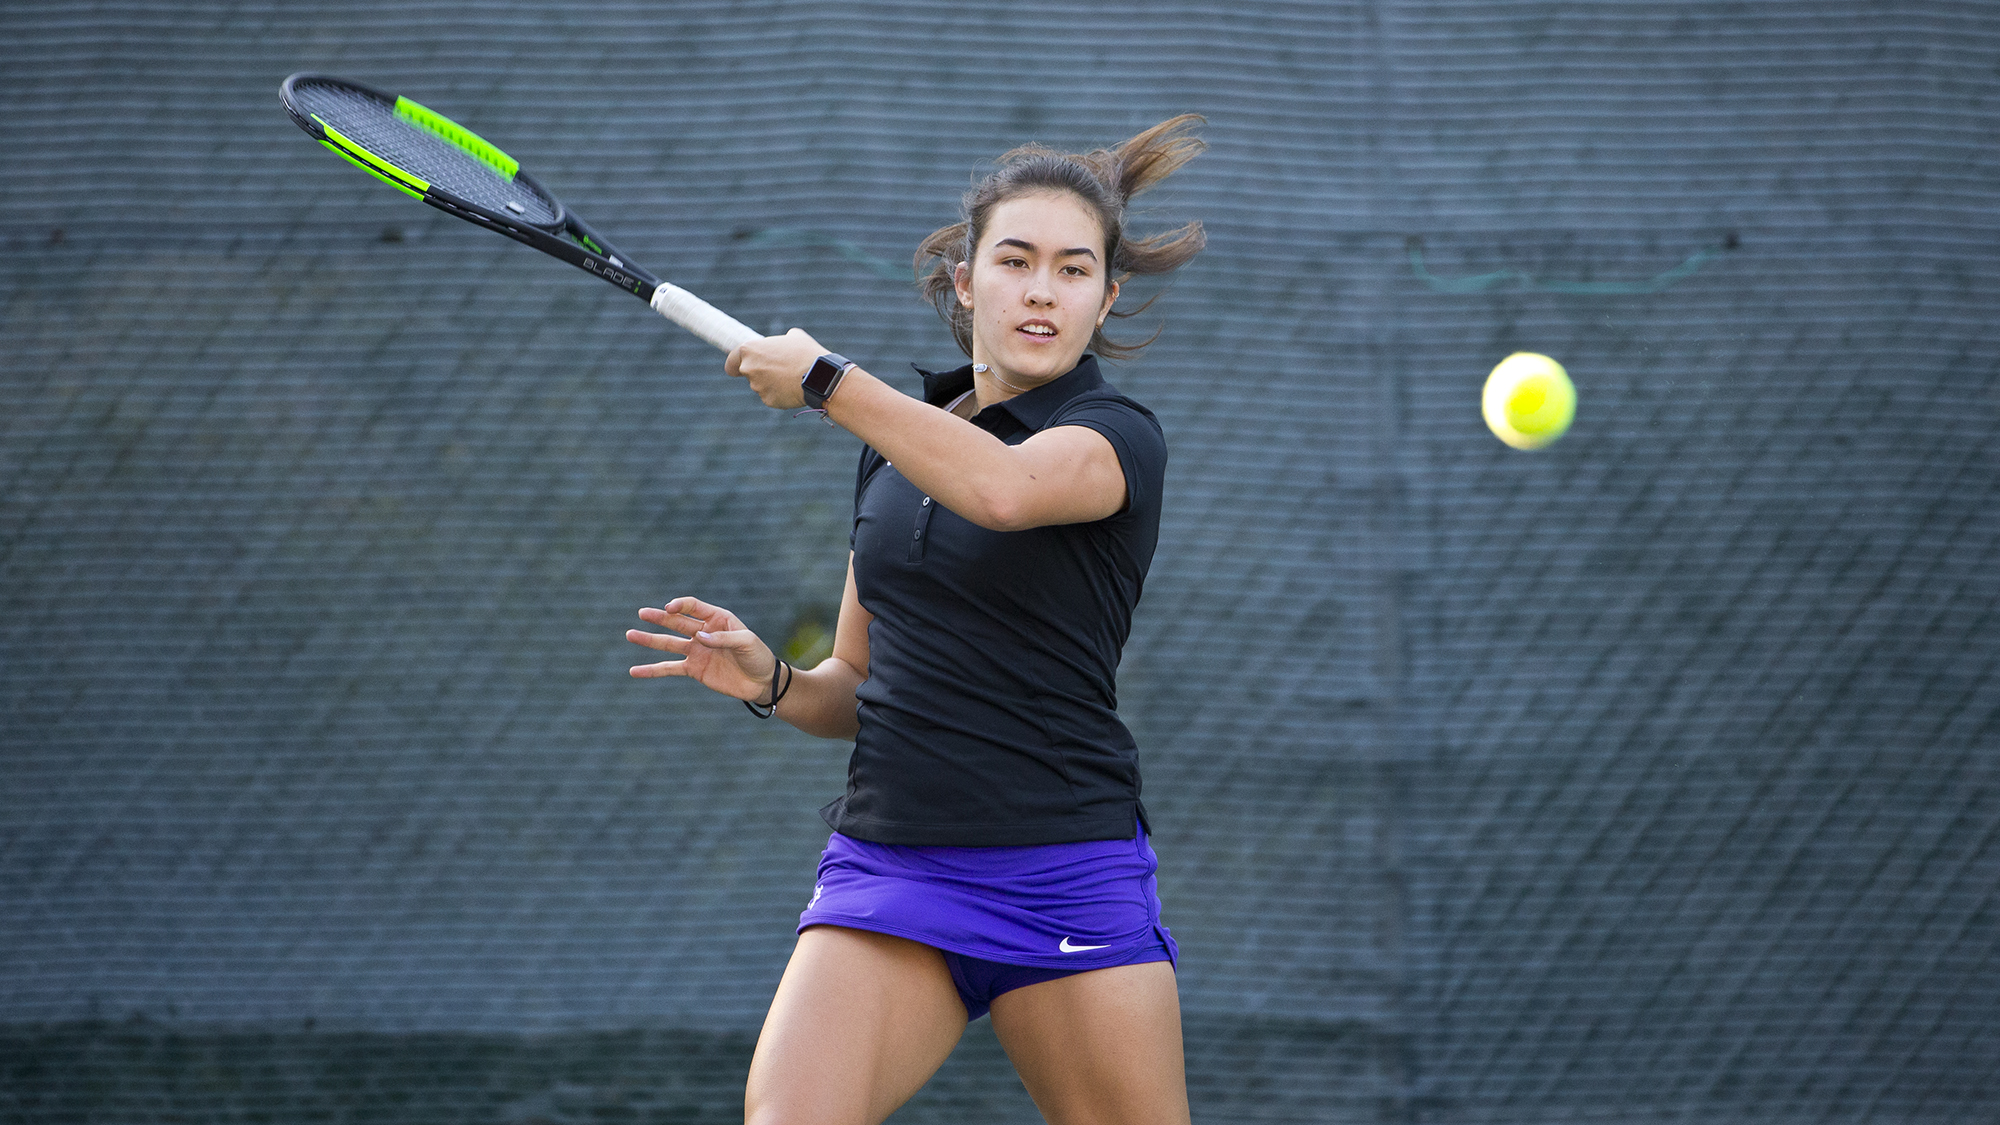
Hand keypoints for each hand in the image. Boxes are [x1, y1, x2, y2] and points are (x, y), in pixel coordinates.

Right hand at [627, 596, 777, 701]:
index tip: (669, 609)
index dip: (681, 606)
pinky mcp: (693, 669)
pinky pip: (669, 668)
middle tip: (642, 613)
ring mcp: (696, 650)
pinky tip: (635, 671)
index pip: (694, 607)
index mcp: (717, 618)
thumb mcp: (747, 643)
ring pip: (668, 643)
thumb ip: (723, 638)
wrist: (761, 682)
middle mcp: (703, 632)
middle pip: (677, 622)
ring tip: (630, 634)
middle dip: (659, 618)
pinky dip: (652, 670)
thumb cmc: (758, 656)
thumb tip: (699, 637)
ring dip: (649, 640)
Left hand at [724, 327, 826, 408]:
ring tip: (792, 377)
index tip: (738, 367)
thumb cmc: (806, 353)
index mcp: (750, 350)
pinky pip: (772, 397)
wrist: (819, 376)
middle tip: (779, 369)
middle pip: (748, 374)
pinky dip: (780, 394)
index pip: (731, 361)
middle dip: (761, 372)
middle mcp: (749, 369)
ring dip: (772, 383)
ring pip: (761, 386)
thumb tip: (785, 341)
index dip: (735, 364)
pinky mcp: (768, 401)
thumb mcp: (794, 337)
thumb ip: (781, 340)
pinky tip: (794, 388)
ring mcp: (757, 386)